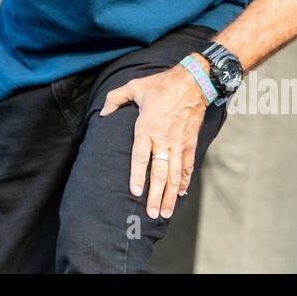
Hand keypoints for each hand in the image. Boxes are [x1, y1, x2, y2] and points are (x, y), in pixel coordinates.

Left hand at [100, 61, 209, 219]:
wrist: (193, 81)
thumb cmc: (161, 84)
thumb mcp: (134, 86)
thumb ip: (114, 99)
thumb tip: (103, 114)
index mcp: (147, 127)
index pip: (141, 157)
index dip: (137, 176)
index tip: (135, 193)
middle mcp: (164, 139)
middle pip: (159, 173)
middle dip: (155, 195)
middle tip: (151, 213)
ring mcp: (179, 143)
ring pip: (175, 175)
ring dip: (170, 195)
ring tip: (165, 212)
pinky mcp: (190, 143)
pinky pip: (188, 166)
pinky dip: (184, 182)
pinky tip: (179, 194)